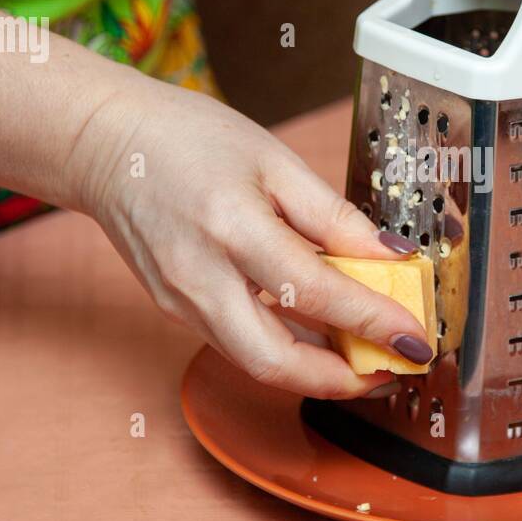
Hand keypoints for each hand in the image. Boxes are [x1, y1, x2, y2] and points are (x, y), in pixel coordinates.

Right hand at [0, 0, 428, 398]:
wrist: (106, 145)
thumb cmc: (187, 140)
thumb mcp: (274, 160)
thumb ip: (334, 216)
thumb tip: (390, 257)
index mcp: (231, 227)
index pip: (315, 293)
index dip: (372, 322)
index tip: (415, 336)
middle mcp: (200, 278)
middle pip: (276, 362)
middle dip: (344, 380)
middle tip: (392, 367)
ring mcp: (182, 302)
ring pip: (257, 364)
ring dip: (318, 372)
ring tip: (368, 355)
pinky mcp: (176, 311)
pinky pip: (240, 345)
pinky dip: (287, 350)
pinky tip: (321, 335)